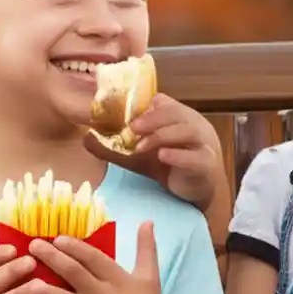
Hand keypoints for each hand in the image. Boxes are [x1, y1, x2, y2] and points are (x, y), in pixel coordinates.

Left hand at [21, 222, 183, 293]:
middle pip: (74, 273)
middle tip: (32, 245)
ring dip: (40, 289)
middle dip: (52, 258)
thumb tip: (148, 221)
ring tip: (21, 278)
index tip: (58, 237)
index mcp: (117, 278)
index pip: (94, 258)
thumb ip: (146, 248)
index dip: (75, 247)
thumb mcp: (150, 276)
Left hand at [84, 94, 222, 208]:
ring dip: (162, 136)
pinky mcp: (206, 165)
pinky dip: (179, 156)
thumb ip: (115, 147)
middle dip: (153, 119)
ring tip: (140, 147)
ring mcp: (203, 144)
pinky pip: (196, 157)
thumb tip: (85, 137)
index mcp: (178, 117)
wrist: (196, 190)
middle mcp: (193, 125)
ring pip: (188, 132)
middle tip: (132, 129)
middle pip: (177, 114)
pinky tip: (163, 157)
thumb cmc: (169, 166)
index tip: (125, 117)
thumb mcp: (138, 155)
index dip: (145, 108)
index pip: (164, 103)